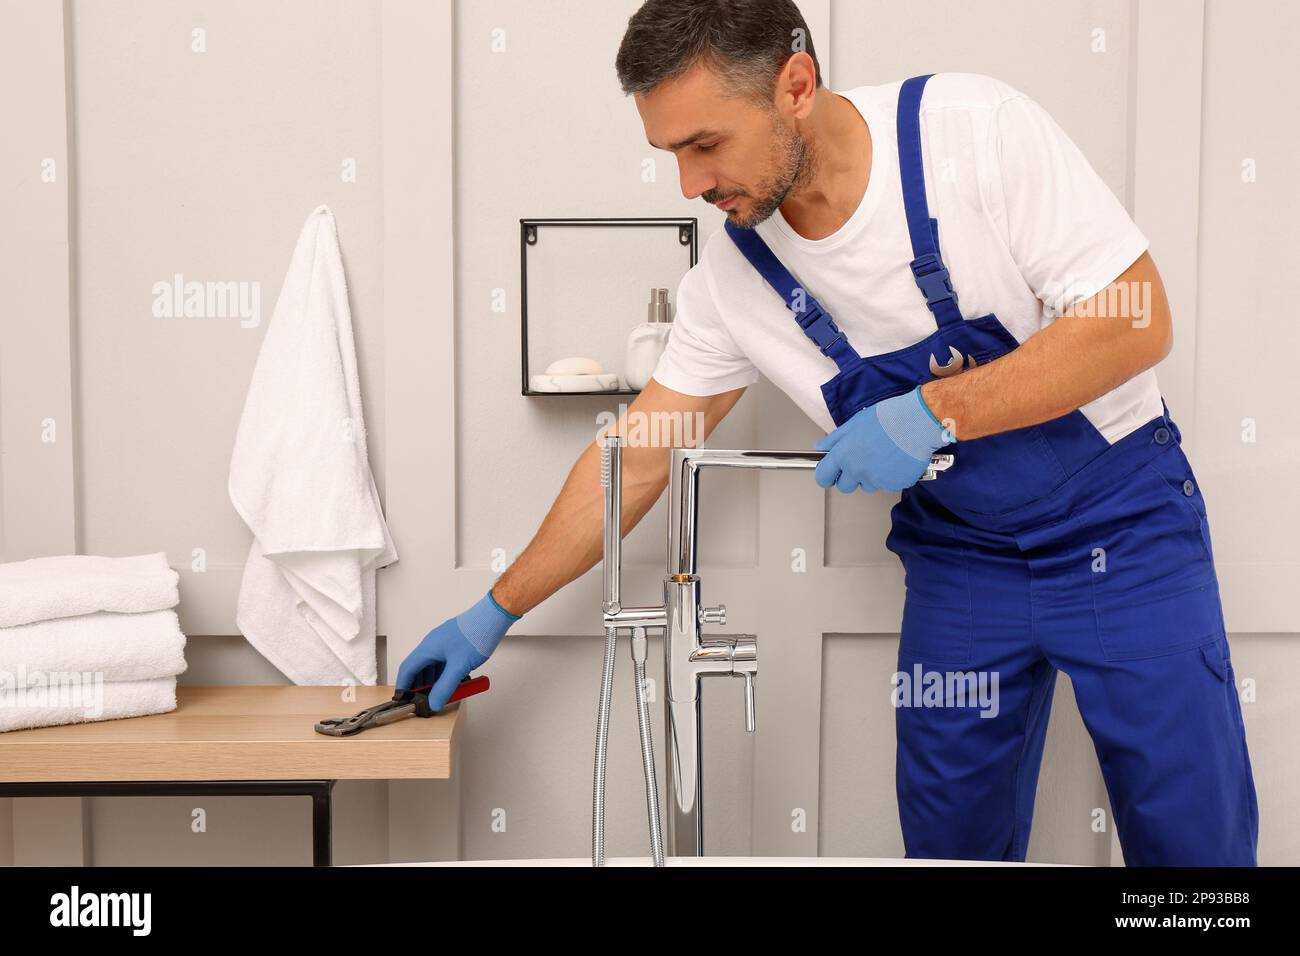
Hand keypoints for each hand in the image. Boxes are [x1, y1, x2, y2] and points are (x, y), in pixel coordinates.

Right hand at [396, 590, 519, 709]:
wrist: (493, 617)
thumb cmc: (476, 635)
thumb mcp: (458, 667)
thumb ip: (445, 688)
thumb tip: (434, 703)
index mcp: (427, 648)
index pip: (407, 669)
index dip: (404, 686)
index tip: (405, 699)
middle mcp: (432, 644)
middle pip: (418, 668)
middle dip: (420, 685)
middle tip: (425, 700)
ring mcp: (444, 642)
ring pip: (433, 665)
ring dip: (434, 680)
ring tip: (441, 693)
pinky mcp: (455, 642)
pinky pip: (444, 661)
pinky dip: (445, 673)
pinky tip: (454, 681)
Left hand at [814, 386, 953, 493]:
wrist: (917, 423)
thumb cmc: (888, 418)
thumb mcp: (855, 423)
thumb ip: (835, 439)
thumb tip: (821, 447)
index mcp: (844, 455)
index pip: (823, 477)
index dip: (826, 476)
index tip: (831, 474)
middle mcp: (857, 471)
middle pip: (845, 487)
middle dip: (850, 478)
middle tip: (862, 462)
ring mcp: (876, 480)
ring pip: (868, 485)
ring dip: (872, 476)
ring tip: (884, 456)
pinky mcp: (895, 485)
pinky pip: (888, 485)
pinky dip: (891, 477)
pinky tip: (896, 460)